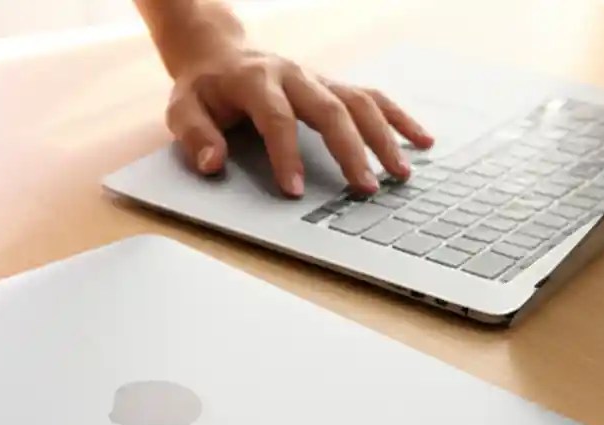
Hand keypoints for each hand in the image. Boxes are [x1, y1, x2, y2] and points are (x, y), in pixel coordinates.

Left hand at [164, 48, 433, 196]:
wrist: (218, 53)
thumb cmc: (202, 90)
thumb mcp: (182, 110)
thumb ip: (195, 136)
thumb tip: (213, 165)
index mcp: (256, 81)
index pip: (277, 119)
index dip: (286, 155)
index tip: (295, 191)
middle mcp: (294, 75)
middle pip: (330, 110)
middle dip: (350, 151)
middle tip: (365, 188)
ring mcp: (318, 79)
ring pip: (359, 102)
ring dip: (384, 137)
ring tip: (402, 173)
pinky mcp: (332, 86)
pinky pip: (372, 98)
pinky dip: (398, 118)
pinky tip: (421, 141)